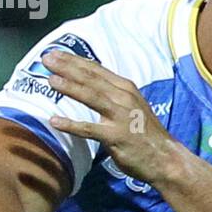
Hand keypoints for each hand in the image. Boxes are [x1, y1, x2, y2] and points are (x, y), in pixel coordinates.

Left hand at [43, 50, 182, 185]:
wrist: (166, 158)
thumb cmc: (146, 133)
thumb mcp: (132, 106)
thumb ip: (112, 94)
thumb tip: (90, 84)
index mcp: (126, 89)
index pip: (96, 70)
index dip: (74, 60)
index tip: (55, 53)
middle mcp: (123, 98)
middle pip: (91, 79)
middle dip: (67, 67)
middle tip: (46, 58)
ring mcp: (120, 116)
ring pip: (91, 97)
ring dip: (70, 87)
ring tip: (50, 80)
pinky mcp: (116, 136)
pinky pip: (90, 129)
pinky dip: (71, 125)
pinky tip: (54, 121)